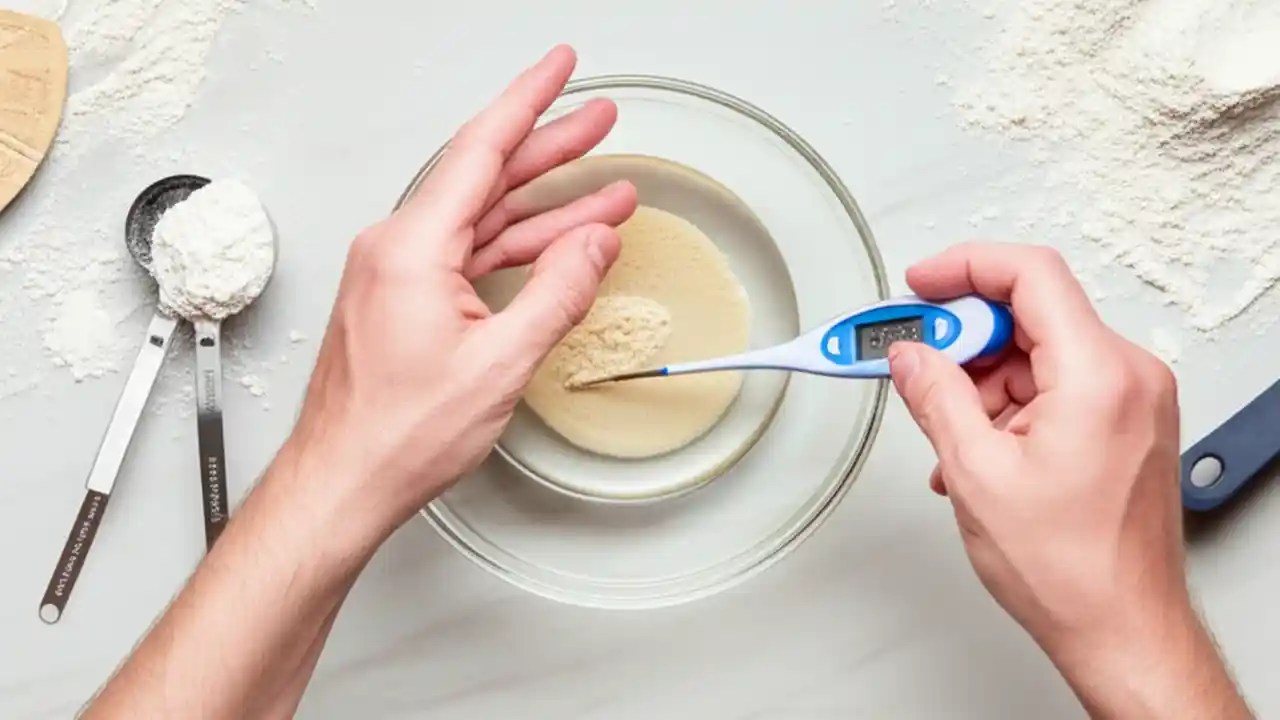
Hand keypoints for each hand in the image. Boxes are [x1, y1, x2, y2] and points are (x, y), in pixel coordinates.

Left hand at [284, 45, 636, 538]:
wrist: (343, 480)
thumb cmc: (395, 434)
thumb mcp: (499, 365)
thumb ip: (556, 294)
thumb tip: (593, 246)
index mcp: (411, 249)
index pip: (480, 150)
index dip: (528, 102)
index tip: (559, 69)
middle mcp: (397, 249)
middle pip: (486, 178)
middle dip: (550, 149)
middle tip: (598, 122)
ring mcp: (398, 274)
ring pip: (482, 219)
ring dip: (544, 207)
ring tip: (604, 193)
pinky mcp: (403, 299)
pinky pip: (468, 255)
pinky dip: (516, 248)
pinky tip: (558, 247)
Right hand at [889, 242, 1249, 717]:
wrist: (1123, 629)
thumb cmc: (1072, 571)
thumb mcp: (976, 473)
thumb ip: (935, 397)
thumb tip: (910, 356)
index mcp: (1097, 376)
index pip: (1030, 276)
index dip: (964, 268)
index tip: (921, 285)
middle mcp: (1128, 377)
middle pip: (1030, 318)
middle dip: (964, 344)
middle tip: (916, 368)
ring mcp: (1134, 401)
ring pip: (1038, 357)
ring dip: (983, 388)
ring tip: (953, 442)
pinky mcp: (1128, 424)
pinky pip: (1058, 388)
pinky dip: (1011, 409)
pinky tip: (981, 452)